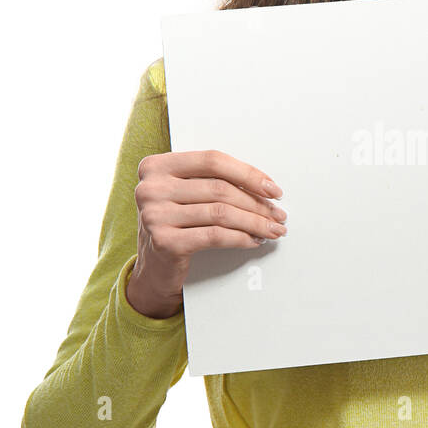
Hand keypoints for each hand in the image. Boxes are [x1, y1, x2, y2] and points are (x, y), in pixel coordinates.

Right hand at [128, 149, 287, 314]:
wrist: (154, 266)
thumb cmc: (174, 224)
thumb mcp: (186, 194)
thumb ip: (213, 181)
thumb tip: (262, 187)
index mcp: (157, 166)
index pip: (212, 160)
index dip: (247, 173)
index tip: (271, 188)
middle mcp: (151, 188)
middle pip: (219, 188)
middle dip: (256, 203)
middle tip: (277, 213)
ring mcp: (155, 215)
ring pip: (221, 213)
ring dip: (254, 222)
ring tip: (271, 229)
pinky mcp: (165, 242)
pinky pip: (215, 236)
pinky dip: (240, 238)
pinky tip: (253, 240)